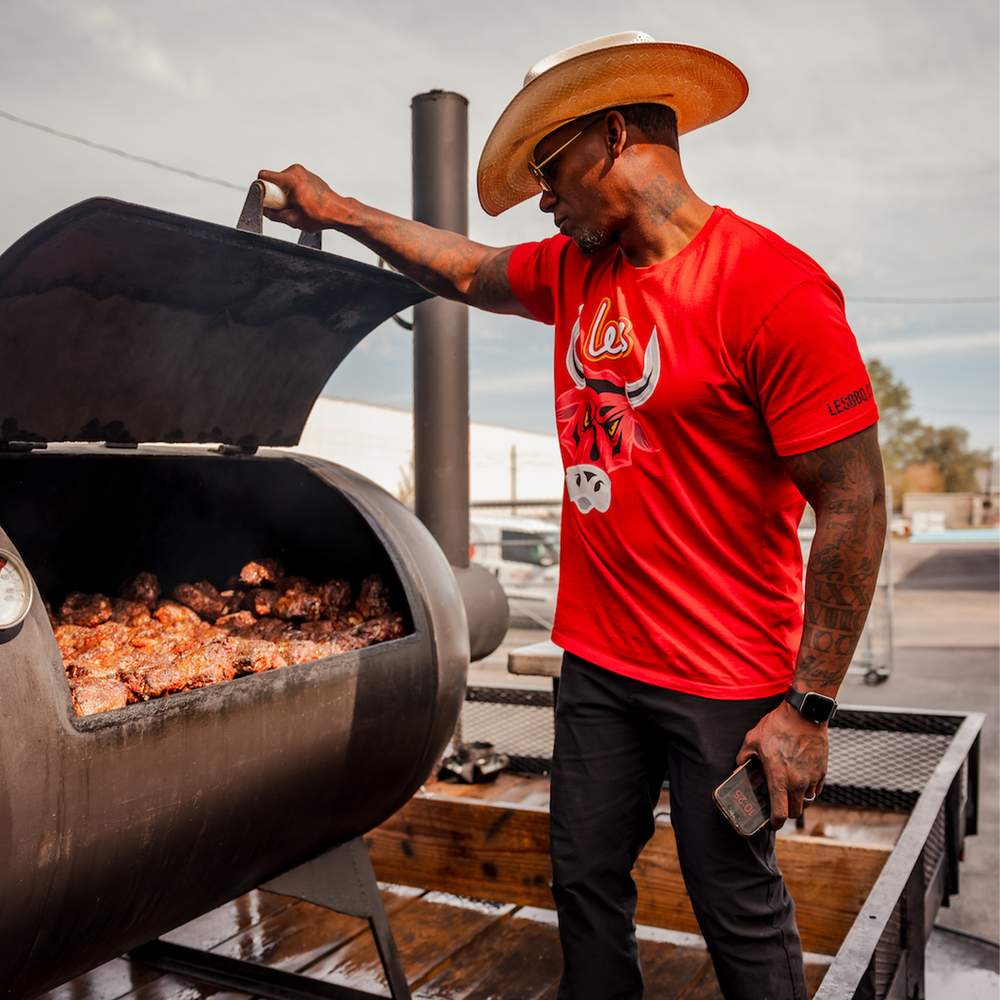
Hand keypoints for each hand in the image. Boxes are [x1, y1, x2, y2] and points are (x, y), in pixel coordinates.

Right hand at [257, 164, 338, 232]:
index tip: (267, 200)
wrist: (338, 212)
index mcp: (291, 179)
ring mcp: (303, 171)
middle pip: (274, 180)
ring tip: (297, 206)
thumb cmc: (321, 215)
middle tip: (287, 207)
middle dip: (276, 194)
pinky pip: (292, 181)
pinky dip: (293, 191)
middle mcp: (296, 171)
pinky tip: (303, 202)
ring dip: (285, 193)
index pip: (264, 176)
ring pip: (283, 181)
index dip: (262, 189)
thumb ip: (274, 215)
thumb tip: (263, 211)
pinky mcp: (307, 175)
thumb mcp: (293, 219)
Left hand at [737, 700, 827, 828]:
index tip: (770, 823)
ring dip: (798, 801)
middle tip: (779, 805)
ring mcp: (812, 778)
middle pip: (795, 813)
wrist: (804, 714)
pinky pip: (816, 789)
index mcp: (779, 779)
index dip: (774, 824)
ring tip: (789, 791)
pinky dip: (808, 789)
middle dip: (786, 813)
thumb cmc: (778, 726)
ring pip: (807, 802)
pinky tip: (800, 778)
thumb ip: (743, 756)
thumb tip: (739, 765)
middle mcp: (798, 783)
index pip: (780, 814)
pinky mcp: (822, 771)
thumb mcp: (752, 740)